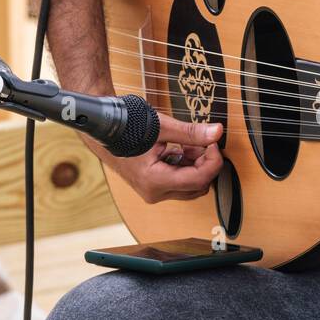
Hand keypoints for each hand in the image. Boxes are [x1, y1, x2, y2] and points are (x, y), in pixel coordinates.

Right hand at [86, 113, 223, 203]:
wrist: (103, 129)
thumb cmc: (126, 126)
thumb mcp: (162, 127)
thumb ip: (191, 133)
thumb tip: (217, 132)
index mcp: (154, 181)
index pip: (199, 179)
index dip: (213, 160)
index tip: (213, 142)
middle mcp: (154, 193)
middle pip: (198, 186)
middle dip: (205, 163)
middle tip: (202, 141)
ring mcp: (153, 192)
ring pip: (191, 186)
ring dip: (196, 165)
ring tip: (187, 143)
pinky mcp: (154, 187)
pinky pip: (180, 183)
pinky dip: (186, 166)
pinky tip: (180, 149)